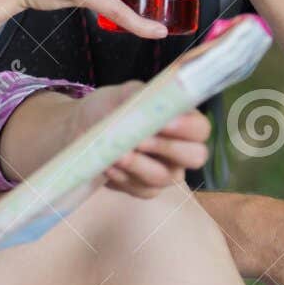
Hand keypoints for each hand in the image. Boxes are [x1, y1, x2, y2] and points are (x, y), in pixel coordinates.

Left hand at [68, 81, 210, 197]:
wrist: (83, 128)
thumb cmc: (110, 108)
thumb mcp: (122, 95)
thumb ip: (138, 97)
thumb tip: (148, 103)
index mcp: (182, 123)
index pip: (200, 128)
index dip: (187, 127)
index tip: (164, 123)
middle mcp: (181, 151)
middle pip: (195, 157)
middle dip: (167, 148)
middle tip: (139, 141)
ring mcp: (165, 173)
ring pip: (163, 177)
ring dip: (138, 165)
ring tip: (116, 154)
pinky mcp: (144, 189)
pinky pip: (141, 189)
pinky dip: (123, 176)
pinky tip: (108, 165)